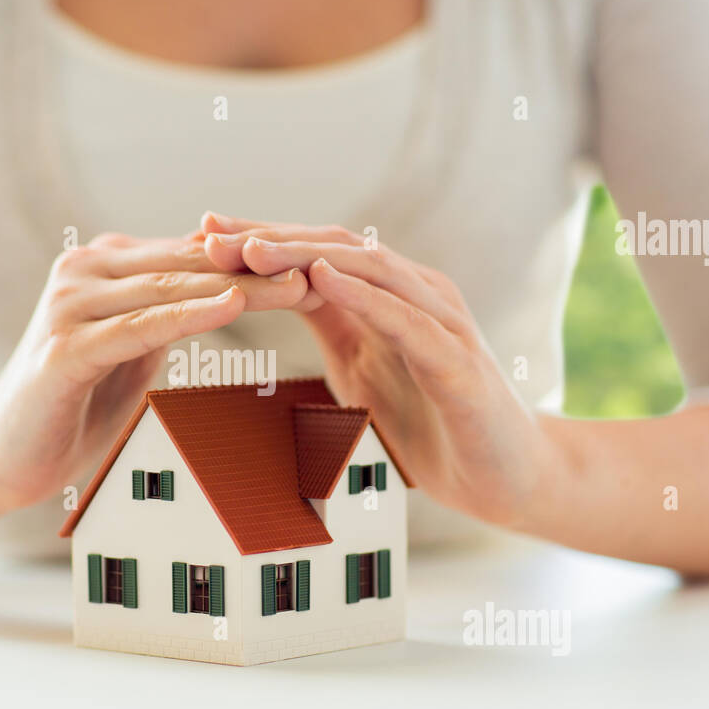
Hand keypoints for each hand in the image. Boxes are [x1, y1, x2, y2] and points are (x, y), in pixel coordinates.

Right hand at [0, 231, 308, 514]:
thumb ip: (166, 312)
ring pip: (172, 288)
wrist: (2, 454)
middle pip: (190, 263)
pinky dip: (188, 316)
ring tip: (298, 286)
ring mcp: (69, 306)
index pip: (195, 254)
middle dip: (261, 267)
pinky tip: (232, 307)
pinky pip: (139, 327)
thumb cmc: (75, 404)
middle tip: (324, 269)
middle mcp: (83, 271)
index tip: (316, 263)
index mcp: (104, 266)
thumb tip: (229, 288)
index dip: (256, 258)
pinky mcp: (64, 348)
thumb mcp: (132, 348)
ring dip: (241, 287)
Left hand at [201, 213, 558, 527]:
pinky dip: (363, 295)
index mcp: (388, 296)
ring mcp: (441, 322)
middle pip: (335, 249)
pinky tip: (322, 279)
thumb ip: (329, 323)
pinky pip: (406, 319)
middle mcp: (416, 294)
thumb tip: (272, 293)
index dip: (261, 240)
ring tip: (250, 248)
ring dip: (305, 257)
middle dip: (269, 240)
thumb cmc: (432, 421)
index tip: (203, 232)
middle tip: (209, 235)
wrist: (505, 477)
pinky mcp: (457, 361)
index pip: (317, 254)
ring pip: (368, 271)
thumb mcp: (362, 365)